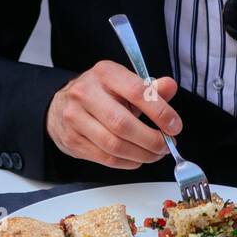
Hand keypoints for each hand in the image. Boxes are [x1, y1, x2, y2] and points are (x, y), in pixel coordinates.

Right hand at [47, 61, 181, 169]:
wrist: (62, 107)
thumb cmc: (101, 95)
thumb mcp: (124, 85)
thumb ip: (149, 89)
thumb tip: (170, 86)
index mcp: (105, 73)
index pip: (136, 92)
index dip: (160, 112)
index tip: (174, 126)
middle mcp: (86, 93)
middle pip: (123, 124)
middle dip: (151, 140)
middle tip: (166, 146)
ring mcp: (75, 118)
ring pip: (114, 145)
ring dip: (141, 155)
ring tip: (155, 154)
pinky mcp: (73, 140)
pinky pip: (106, 159)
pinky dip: (128, 162)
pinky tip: (137, 158)